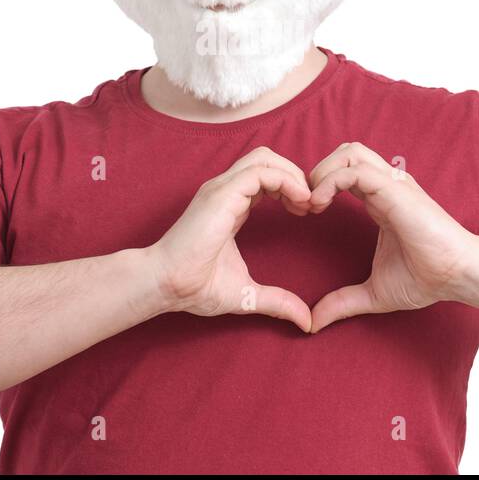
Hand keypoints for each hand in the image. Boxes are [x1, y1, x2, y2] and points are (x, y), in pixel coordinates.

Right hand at [146, 147, 313, 331]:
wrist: (166, 285)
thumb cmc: (195, 287)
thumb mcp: (246, 294)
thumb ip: (277, 301)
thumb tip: (305, 321)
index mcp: (230, 205)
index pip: (265, 177)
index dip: (290, 188)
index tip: (306, 211)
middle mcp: (225, 191)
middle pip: (267, 159)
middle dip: (295, 174)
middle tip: (311, 204)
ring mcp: (222, 189)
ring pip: (265, 158)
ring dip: (293, 175)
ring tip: (307, 201)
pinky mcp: (222, 194)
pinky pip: (261, 172)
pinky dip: (286, 180)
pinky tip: (298, 202)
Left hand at [307, 142, 475, 331]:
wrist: (458, 275)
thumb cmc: (427, 278)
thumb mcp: (374, 293)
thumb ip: (343, 302)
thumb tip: (314, 322)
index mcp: (380, 201)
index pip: (344, 172)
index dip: (319, 186)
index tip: (305, 214)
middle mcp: (386, 187)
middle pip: (345, 152)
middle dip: (318, 170)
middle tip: (305, 204)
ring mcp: (392, 185)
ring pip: (349, 152)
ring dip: (323, 171)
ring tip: (312, 202)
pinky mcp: (395, 190)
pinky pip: (355, 170)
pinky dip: (330, 181)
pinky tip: (320, 205)